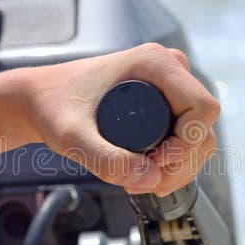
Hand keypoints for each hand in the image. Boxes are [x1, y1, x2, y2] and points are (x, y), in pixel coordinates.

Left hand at [23, 43, 220, 195]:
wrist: (41, 99)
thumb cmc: (54, 107)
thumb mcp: (73, 137)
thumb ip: (106, 161)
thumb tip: (150, 177)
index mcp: (157, 63)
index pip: (203, 110)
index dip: (186, 146)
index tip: (152, 162)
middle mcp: (171, 69)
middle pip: (203, 128)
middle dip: (179, 164)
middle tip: (140, 181)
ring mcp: (171, 85)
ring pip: (199, 137)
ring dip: (178, 169)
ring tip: (138, 181)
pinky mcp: (167, 101)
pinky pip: (188, 137)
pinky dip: (175, 163)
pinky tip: (146, 174)